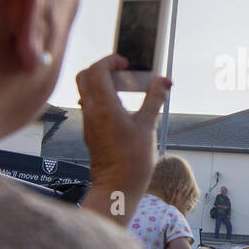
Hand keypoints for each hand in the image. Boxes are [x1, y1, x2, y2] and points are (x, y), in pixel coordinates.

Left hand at [76, 55, 170, 223]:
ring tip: (124, 89)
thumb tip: (164, 81)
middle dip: (101, 68)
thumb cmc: (132, 160)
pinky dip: (102, 98)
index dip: (110, 60)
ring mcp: (88, 122)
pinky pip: (90, 106)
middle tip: (122, 72)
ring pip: (85, 91)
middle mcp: (91, 111)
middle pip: (84, 76)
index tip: (126, 63)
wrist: (116, 188)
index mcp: (103, 106)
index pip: (97, 70)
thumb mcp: (148, 126)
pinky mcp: (90, 132)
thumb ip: (155, 99)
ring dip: (101, 83)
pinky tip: (121, 108)